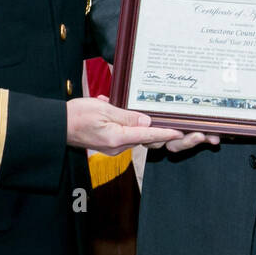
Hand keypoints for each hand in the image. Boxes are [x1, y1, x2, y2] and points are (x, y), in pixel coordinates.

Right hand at [66, 95, 214, 154]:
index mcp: (116, 137)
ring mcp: (117, 147)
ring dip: (166, 137)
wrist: (55, 126)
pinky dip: (150, 135)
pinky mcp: (114, 144)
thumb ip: (125, 115)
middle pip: (153, 142)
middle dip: (177, 139)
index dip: (169, 133)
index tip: (186, 132)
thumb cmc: (75, 115)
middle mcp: (119, 146)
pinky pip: (136, 138)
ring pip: (146, 141)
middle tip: (200, 136)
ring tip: (190, 132)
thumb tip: (147, 121)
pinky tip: (165, 130)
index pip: (148, 135)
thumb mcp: (101, 108)